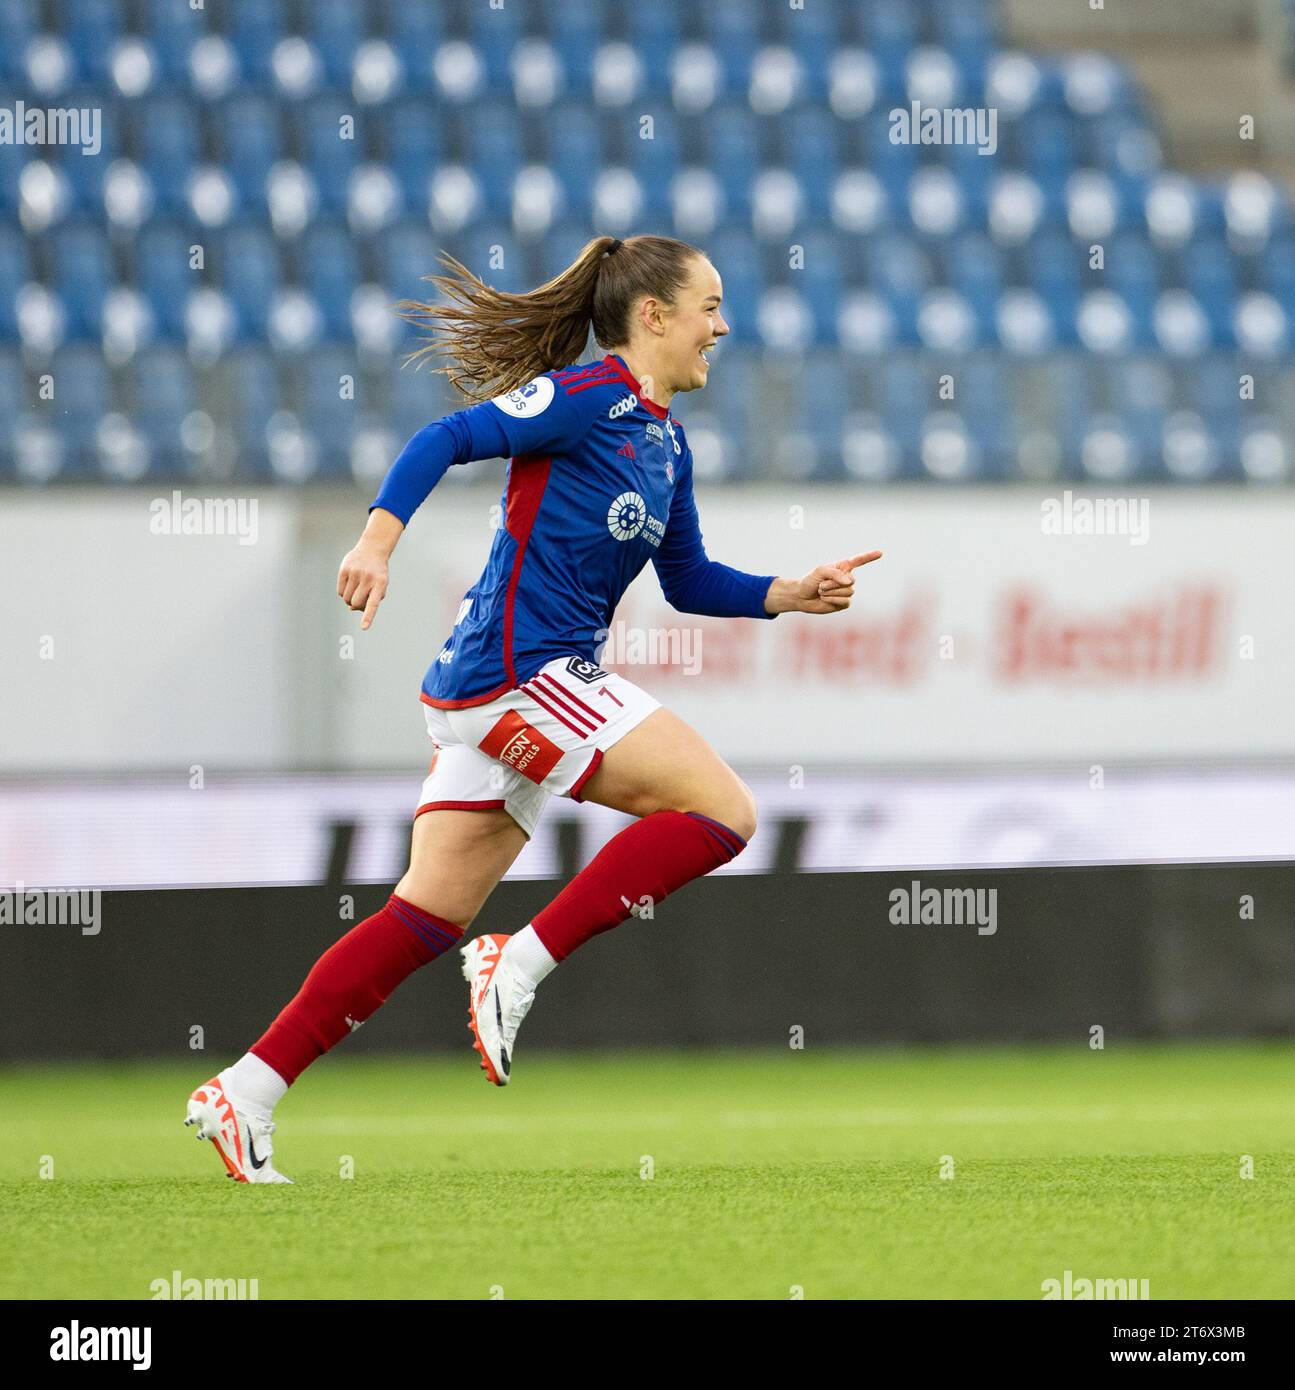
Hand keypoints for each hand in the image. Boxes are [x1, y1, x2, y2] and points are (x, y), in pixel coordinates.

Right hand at [338, 509, 403, 628]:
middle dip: (356, 606)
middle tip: (360, 600)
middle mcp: (368, 578)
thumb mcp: (380, 585)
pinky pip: (340, 591)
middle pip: (356, 603)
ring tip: (356, 591)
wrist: (373, 549)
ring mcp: (355, 573)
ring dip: (349, 599)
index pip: (373, 603)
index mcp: (380, 583)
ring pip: (346, 598)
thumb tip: (351, 608)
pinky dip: (343, 593)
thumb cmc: (378, 573)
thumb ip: (369, 600)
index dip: (367, 616)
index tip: (364, 628)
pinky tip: (349, 585)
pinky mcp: (344, 569)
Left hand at [765, 551, 882, 614]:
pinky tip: (825, 599)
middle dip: (833, 583)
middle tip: (821, 585)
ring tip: (822, 592)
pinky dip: (833, 600)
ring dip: (831, 592)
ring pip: (848, 592)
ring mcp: (846, 591)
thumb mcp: (820, 571)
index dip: (869, 556)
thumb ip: (835, 573)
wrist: (802, 596)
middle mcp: (847, 579)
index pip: (859, 561)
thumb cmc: (810, 581)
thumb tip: (849, 582)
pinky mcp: (844, 603)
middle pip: (851, 581)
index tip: (880, 552)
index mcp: (842, 567)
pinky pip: (846, 601)